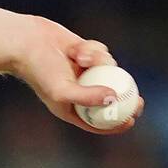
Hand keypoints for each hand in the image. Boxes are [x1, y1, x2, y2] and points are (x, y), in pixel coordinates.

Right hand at [15, 15, 143, 134]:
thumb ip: (88, 98)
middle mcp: (81, 91)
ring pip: (109, 69)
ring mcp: (86, 72)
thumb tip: (113, 99)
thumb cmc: (40, 71)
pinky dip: (93, 50)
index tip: (131, 120)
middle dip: (126, 100)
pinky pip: (102, 53)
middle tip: (139, 100)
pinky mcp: (88, 54)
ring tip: (80, 56)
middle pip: (111, 98)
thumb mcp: (62, 91)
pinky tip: (77, 49)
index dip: (116, 124)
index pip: (98, 122)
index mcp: (73, 108)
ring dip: (99, 61)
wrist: (27, 43)